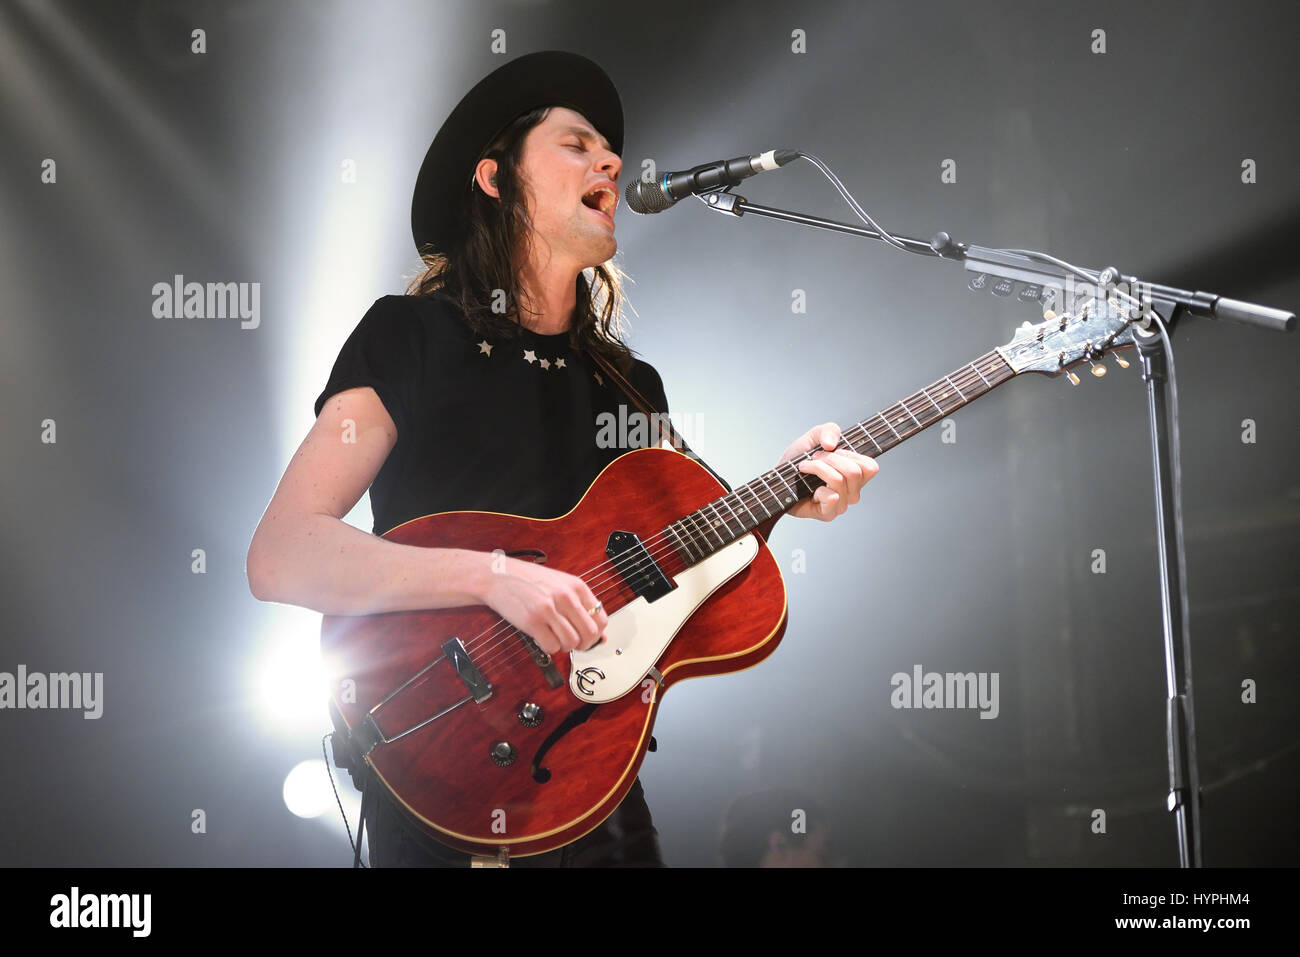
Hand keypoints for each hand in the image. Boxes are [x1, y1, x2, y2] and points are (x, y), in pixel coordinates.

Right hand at [481, 554, 608, 655]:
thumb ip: (580, 606)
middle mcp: (566, 596)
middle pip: (590, 634)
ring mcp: (549, 609)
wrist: (498, 575)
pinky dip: (549, 647)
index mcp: (576, 586)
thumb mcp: (561, 585)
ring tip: (554, 638)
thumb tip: (600, 635)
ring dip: (564, 647)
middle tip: (571, 643)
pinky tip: (542, 637)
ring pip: (572, 643)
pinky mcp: (532, 621)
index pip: (601, 619)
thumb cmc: (529, 581)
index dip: (596, 634)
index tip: (586, 638)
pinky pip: (551, 647)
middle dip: (582, 644)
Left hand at [778, 422, 878, 521]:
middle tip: (814, 459)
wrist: (779, 476)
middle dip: (829, 459)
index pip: (870, 467)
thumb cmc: (799, 459)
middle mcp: (853, 492)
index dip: (848, 454)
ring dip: (818, 469)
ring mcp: (842, 505)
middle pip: (854, 472)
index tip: (830, 452)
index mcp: (857, 476)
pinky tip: (808, 488)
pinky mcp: (828, 514)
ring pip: (839, 480)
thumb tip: (831, 444)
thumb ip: (829, 430)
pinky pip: (831, 497)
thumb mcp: (814, 436)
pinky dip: (816, 487)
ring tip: (806, 468)